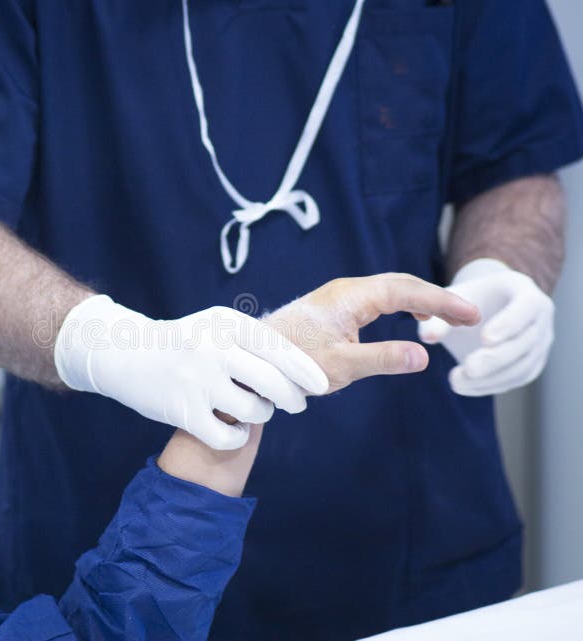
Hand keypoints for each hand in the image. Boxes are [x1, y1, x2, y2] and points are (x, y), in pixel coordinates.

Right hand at [54, 295, 328, 449]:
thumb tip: (301, 369)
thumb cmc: (184, 342)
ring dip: (262, 415)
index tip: (321, 386)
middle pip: (274, 383)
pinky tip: (234, 429)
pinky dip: (238, 438)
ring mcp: (198, 381)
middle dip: (292, 398)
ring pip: (255, 411)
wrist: (125, 354)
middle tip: (295, 405)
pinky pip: (229, 436)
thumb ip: (252, 342)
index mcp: (226, 324)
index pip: (278, 349)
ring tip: (254, 411)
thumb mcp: (216, 326)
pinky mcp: (184, 411)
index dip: (305, 371)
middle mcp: (214, 349)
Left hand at [263, 273, 480, 393]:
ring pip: (389, 289)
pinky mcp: (334, 308)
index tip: (471, 314)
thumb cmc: (292, 363)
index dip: (442, 301)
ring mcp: (339, 296)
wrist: (254, 359)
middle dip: (437, 298)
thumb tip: (424, 355)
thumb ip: (382, 359)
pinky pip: (377, 298)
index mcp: (351, 297)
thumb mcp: (340, 367)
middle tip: (468, 316)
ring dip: (419, 299)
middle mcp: (346, 290)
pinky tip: (409, 318)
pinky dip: (401, 304)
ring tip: (445, 318)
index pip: (407, 291)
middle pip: (401, 284)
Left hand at [418, 258, 553, 396]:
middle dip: (496, 358)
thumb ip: (438, 313)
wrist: (481, 306)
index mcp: (523, 290)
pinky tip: (466, 386)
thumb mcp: (450, 298)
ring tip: (456, 381)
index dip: (509, 324)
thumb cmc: (465, 298)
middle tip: (468, 369)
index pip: (527, 306)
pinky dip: (492, 385)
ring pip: (524, 365)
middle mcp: (540, 316)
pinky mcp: (532, 361)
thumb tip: (427, 337)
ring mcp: (540, 341)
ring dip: (491, 378)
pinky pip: (517, 378)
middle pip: (527, 341)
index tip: (485, 338)